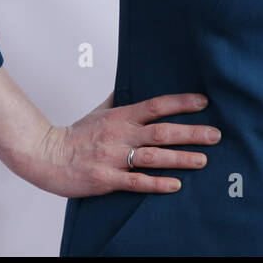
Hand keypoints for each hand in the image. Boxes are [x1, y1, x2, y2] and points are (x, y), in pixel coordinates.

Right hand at [21, 92, 219, 197]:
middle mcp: (120, 134)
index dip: (181, 103)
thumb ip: (121, 98)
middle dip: (191, 133)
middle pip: (161, 131)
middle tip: (216, 135)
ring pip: (153, 157)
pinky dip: (156, 183)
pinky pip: (136, 182)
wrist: (46, 155)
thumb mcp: (100, 110)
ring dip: (180, 158)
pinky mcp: (106, 179)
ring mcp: (113, 157)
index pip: (156, 105)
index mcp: (121, 116)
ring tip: (203, 160)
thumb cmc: (77, 133)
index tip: (204, 102)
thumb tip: (135, 78)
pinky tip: (175, 184)